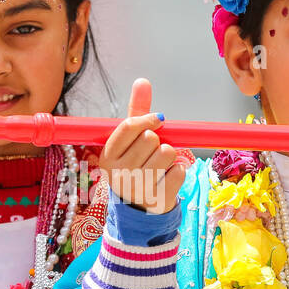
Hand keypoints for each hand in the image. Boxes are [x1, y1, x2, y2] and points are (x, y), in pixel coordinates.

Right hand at [101, 78, 187, 213]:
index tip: (158, 120)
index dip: (148, 119)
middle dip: (158, 141)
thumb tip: (142, 81)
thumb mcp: (130, 141)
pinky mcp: (157, 199)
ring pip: (168, 153)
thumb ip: (136, 112)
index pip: (129, 126)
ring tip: (159, 166)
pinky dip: (179, 171)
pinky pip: (180, 171)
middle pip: (151, 138)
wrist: (138, 208)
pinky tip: (166, 179)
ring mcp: (137, 188)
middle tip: (151, 153)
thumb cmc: (134, 165)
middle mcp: (119, 172)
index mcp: (107, 155)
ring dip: (170, 156)